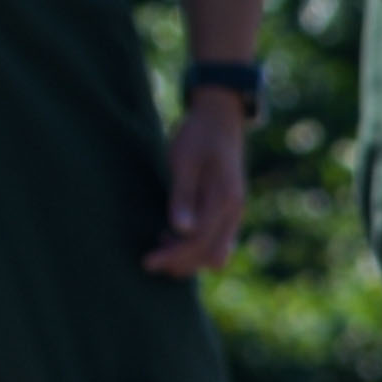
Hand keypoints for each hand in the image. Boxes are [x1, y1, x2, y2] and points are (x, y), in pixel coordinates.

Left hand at [146, 93, 251, 277]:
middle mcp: (234, 211)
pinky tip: (174, 235)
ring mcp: (234, 213)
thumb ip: (183, 196)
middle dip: (182, 262)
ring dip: (189, 258)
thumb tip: (180, 230)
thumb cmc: (198, 136)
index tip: (147, 260)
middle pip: (211, 255)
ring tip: (160, 248)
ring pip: (216, 253)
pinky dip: (196, 247)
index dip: (173, 255)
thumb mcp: (184, 161)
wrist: (220, 118)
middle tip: (150, 260)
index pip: (199, 241)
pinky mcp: (227, 211)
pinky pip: (216, 241)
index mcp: (225, 200)